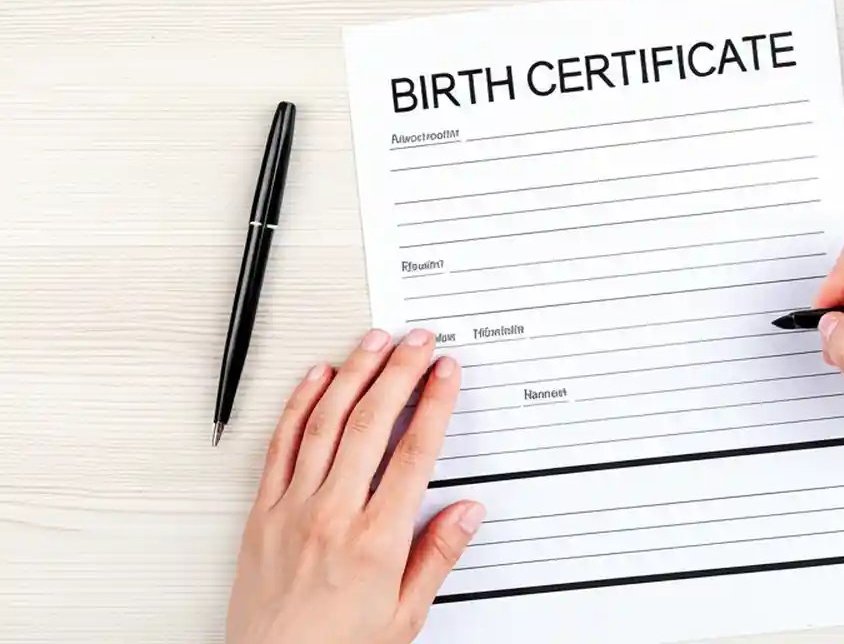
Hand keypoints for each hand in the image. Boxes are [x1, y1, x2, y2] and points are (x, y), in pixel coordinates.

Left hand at [226, 329, 483, 643]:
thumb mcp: (404, 615)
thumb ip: (437, 557)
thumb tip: (467, 514)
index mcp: (376, 540)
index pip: (413, 451)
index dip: (434, 402)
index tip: (445, 373)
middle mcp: (333, 514)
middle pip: (371, 423)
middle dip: (399, 372)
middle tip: (417, 341)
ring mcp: (293, 508)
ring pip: (326, 422)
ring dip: (354, 374)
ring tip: (373, 343)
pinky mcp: (262, 512)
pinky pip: (281, 444)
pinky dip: (299, 404)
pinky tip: (315, 378)